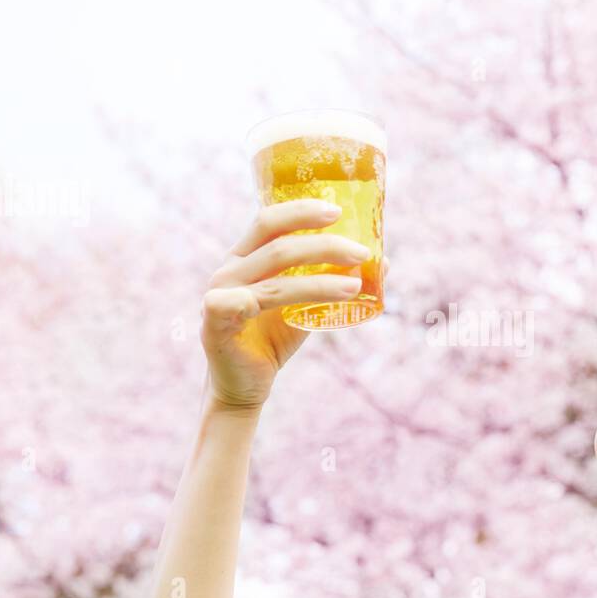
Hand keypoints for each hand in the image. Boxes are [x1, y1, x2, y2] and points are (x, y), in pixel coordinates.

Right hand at [200, 199, 384, 410]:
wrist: (244, 386)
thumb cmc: (273, 338)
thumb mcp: (308, 305)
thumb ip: (333, 280)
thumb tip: (382, 260)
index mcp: (245, 256)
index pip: (269, 221)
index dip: (302, 211)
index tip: (339, 211)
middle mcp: (229, 270)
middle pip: (277, 245)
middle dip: (324, 245)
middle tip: (361, 252)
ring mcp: (218, 294)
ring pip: (276, 280)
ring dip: (321, 281)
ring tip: (356, 287)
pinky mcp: (213, 322)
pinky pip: (240, 305)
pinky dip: (272, 301)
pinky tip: (305, 312)